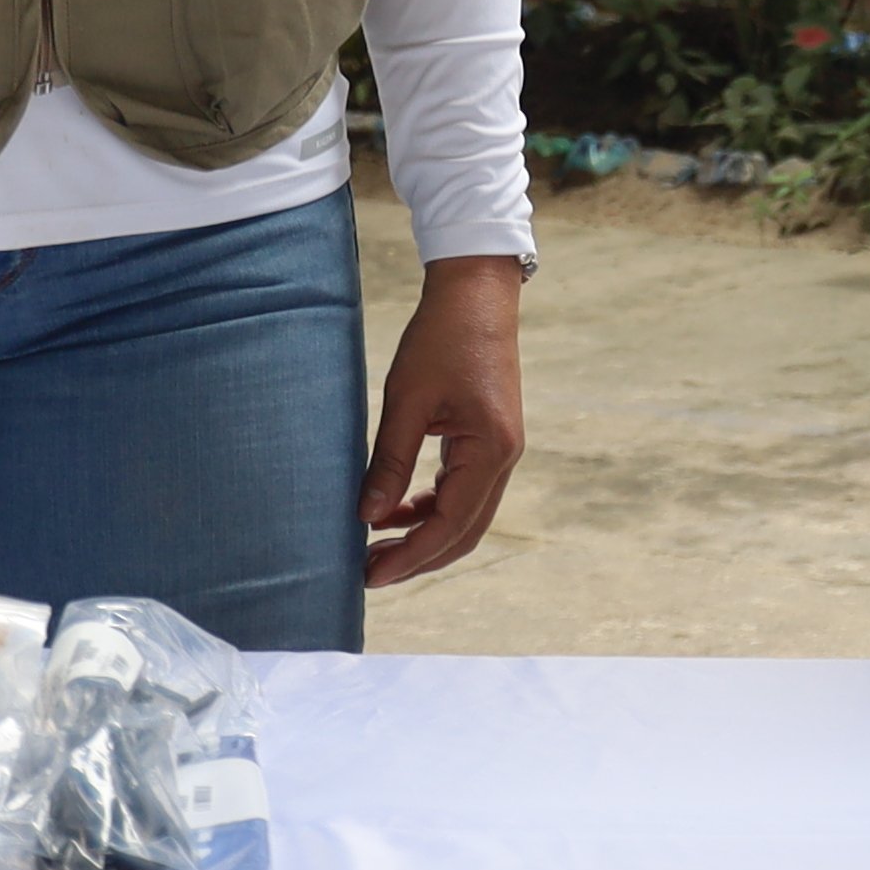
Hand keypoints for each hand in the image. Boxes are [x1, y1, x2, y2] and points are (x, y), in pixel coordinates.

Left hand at [360, 253, 525, 587]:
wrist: (475, 293)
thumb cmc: (442, 338)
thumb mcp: (407, 400)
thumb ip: (389, 462)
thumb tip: (365, 517)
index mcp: (489, 452)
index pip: (449, 526)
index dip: (409, 557)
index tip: (369, 575)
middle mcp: (503, 459)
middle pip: (463, 532)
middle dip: (417, 558)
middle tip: (369, 574)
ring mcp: (500, 450)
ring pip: (464, 515)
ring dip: (423, 535)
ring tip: (374, 545)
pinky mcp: (488, 440)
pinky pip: (462, 490)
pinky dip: (430, 507)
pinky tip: (393, 509)